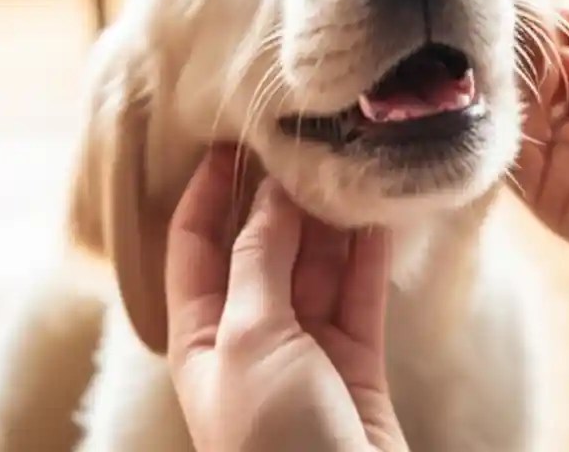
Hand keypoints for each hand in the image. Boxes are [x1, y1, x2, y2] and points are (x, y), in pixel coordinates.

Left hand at [165, 146, 407, 451]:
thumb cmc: (273, 438)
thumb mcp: (248, 338)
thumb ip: (259, 262)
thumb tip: (269, 197)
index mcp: (200, 339)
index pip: (192, 250)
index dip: (203, 196)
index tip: (225, 145)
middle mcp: (248, 341)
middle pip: (259, 253)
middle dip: (276, 203)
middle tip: (301, 147)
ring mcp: (305, 352)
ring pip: (315, 269)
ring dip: (328, 224)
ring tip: (342, 171)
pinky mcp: (356, 363)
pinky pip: (359, 295)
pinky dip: (368, 257)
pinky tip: (376, 217)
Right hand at [516, 0, 568, 277]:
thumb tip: (547, 10)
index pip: (563, 55)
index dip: (541, 31)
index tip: (513, 5)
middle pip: (535, 85)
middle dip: (519, 55)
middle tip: (499, 30)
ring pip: (518, 117)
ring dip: (510, 85)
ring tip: (503, 56)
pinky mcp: (553, 199)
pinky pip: (514, 158)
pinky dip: (505, 123)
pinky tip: (510, 92)